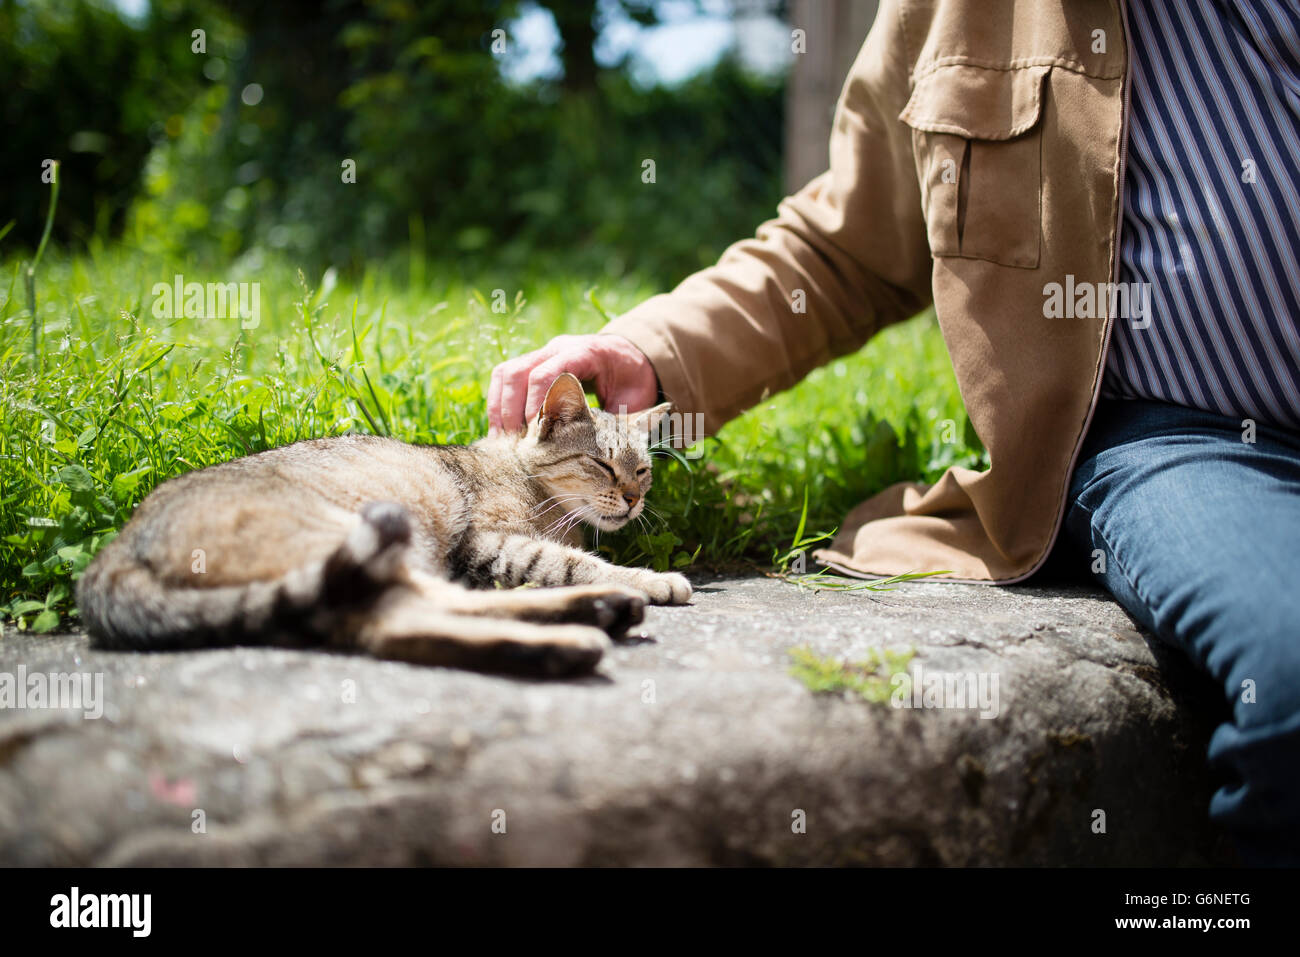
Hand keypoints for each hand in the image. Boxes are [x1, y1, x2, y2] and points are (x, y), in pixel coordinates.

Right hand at [488, 334, 657, 434]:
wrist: (631, 358)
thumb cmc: (633, 383)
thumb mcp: (633, 401)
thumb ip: (617, 420)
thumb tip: (599, 452)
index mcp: (584, 353)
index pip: (546, 374)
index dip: (536, 404)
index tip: (535, 435)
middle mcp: (558, 348)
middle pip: (518, 371)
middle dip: (511, 409)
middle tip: (515, 443)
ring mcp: (543, 353)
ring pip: (506, 373)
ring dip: (500, 407)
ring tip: (502, 440)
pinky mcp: (533, 363)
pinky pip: (505, 378)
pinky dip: (499, 403)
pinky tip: (502, 430)